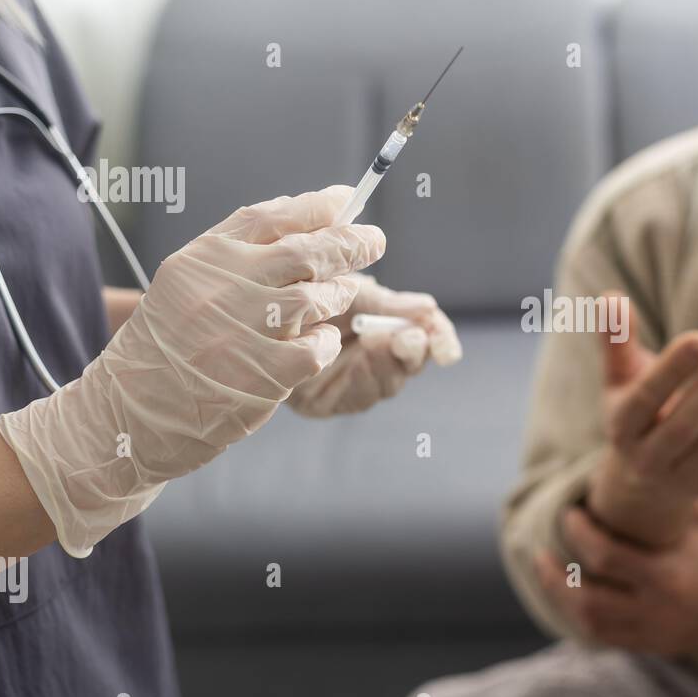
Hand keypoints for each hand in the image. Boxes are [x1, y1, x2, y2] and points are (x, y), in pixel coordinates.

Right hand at [0, 185, 384, 556]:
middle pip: (306, 252)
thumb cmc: (171, 343)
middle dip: (350, 242)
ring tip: (344, 294)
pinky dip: (327, 342)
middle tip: (374, 240)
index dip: (314, 206)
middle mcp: (223, 289)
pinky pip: (318, 347)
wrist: (130, 413)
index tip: (345, 199)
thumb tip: (312, 214)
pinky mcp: (263, 375)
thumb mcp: (188, 283)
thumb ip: (242, 249)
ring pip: (318, 298)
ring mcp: (244, 333)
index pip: (270, 217)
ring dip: (340, 294)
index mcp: (204, 259)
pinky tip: (320, 343)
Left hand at [288, 275, 461, 417]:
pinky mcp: (322, 405)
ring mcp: (349, 385)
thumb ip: (390, 305)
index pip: (425, 338)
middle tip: (407, 340)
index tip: (448, 352)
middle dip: (411, 354)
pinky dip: (356, 383)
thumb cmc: (305, 294)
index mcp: (385, 329)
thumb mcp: (352, 292)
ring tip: (373, 343)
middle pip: (409, 367)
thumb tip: (429, 309)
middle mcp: (372, 361)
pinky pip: (351, 400)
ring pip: (384, 386)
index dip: (440, 343)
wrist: (249, 314)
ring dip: (384, 366)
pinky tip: (353, 364)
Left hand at [536, 494, 697, 655]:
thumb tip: (646, 453)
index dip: (580, 535)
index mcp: (667, 576)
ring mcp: (653, 633)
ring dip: (562, 599)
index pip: (606, 559)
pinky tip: (570, 599)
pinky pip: (607, 639)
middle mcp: (655, 611)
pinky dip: (583, 619)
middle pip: (587, 601)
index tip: (570, 513)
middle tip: (542, 550)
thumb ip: (678, 491)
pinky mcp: (654, 645)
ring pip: (591, 625)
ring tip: (547, 573)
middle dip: (557, 575)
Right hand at [587, 291, 697, 546]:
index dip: (673, 371)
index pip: (645, 400)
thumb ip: (617, 341)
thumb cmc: (637, 409)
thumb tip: (611, 298)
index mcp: (622, 426)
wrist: (643, 477)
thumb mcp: (620, 378)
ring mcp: (678, 479)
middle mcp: (646, 458)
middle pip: (682, 427)